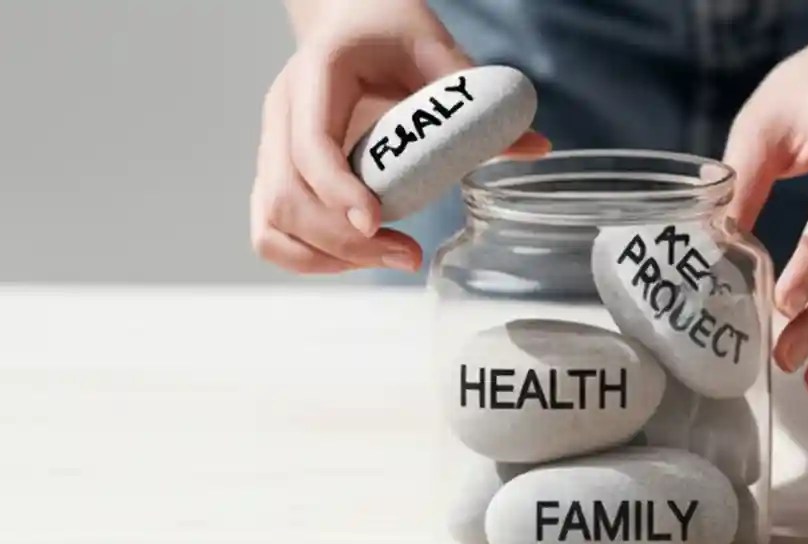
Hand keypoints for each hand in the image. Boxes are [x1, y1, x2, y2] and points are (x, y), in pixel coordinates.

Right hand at [251, 0, 549, 273]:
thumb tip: (535, 147)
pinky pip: (272, 231)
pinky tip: (361, 255)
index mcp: (316, 75)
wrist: (353, 23)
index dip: (338, 190)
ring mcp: (273, 149)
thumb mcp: (436, 50)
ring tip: (389, 256)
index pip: (309, 144)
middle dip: (343, 241)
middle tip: (407, 254)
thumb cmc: (391, 33)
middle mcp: (283, 115)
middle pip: (286, 196)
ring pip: (271, 223)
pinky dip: (309, 256)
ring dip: (326, 256)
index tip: (377, 222)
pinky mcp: (277, 177)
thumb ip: (474, 96)